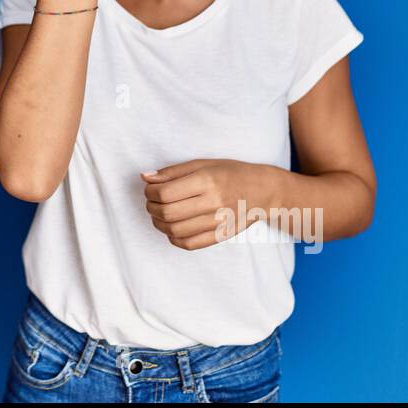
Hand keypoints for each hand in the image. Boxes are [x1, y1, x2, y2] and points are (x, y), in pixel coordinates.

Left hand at [141, 159, 275, 250]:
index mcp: (207, 181)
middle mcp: (213, 202)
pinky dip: (174, 238)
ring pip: (175, 231)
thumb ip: (172, 172)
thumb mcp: (202, 164)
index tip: (150, 189)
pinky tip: (173, 228)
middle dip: (151, 207)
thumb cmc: (230, 173)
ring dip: (159, 223)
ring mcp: (218, 222)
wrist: (262, 190)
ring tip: (159, 214)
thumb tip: (145, 178)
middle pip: (167, 213)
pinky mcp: (221, 236)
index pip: (165, 193)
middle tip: (152, 202)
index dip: (150, 192)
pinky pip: (189, 244)